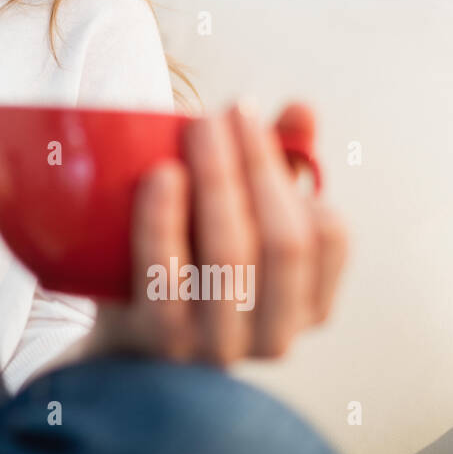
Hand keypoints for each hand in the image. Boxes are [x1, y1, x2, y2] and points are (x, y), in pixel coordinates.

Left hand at [84, 100, 347, 365]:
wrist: (123, 337)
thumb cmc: (193, 261)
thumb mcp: (242, 215)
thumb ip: (279, 163)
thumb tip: (302, 108)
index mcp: (310, 304)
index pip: (328, 234)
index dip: (289, 170)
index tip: (247, 117)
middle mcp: (275, 335)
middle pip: (282, 240)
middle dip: (256, 164)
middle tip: (220, 113)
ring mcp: (217, 345)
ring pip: (231, 255)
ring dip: (218, 179)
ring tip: (196, 129)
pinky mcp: (160, 343)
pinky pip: (166, 276)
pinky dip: (165, 219)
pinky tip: (163, 174)